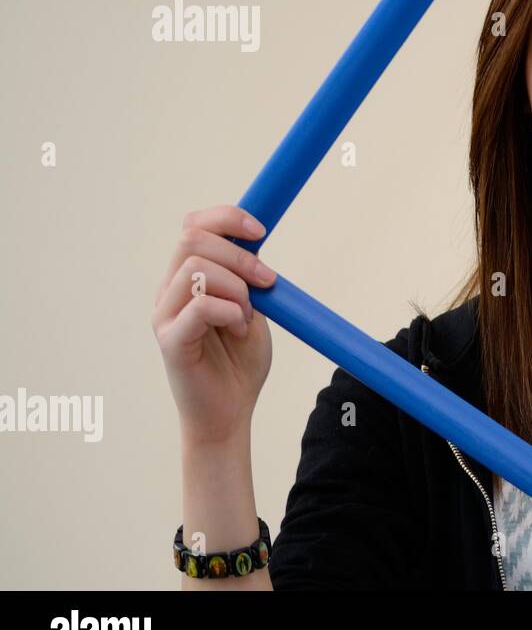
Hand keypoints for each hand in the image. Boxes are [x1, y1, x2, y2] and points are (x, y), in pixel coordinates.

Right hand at [152, 205, 277, 445]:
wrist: (231, 412)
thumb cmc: (240, 362)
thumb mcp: (254, 307)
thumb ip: (249, 275)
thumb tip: (255, 237)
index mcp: (188, 278)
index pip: (194, 225)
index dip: (227, 217)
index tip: (260, 230)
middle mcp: (170, 291)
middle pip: (193, 239)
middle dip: (239, 254)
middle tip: (268, 282)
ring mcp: (165, 315)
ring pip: (196, 269)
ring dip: (237, 287)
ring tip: (249, 315)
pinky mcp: (170, 341)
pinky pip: (201, 306)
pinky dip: (231, 311)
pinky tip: (240, 329)